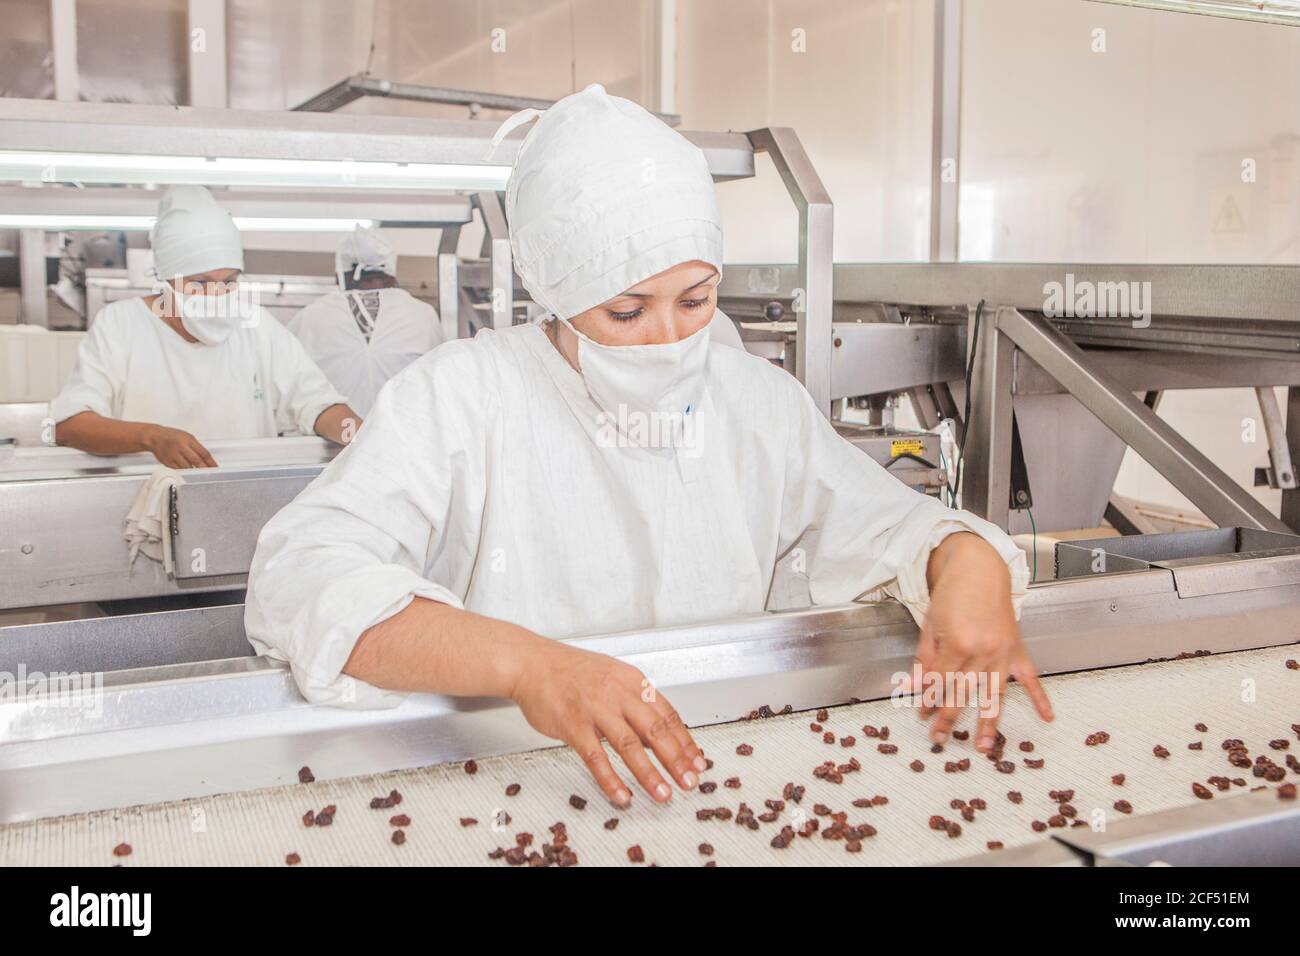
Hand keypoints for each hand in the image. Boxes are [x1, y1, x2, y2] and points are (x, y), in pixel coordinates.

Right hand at [144, 425, 217, 468]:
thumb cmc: (172, 436)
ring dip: (195, 472)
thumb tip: (207, 459)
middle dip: (205, 469)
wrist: (155, 437)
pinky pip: (179, 470)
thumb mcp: (188, 437)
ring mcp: (174, 456)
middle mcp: (181, 448)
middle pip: (197, 461)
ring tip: (200, 473)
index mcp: (189, 440)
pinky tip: (189, 473)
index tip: (216, 468)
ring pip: (188, 468)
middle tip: (210, 474)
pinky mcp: (168, 463)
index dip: (211, 462)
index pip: (203, 453)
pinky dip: (185, 472)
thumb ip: (197, 447)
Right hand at [510, 641, 705, 806]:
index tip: (697, 762)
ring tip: (663, 794)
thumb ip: (635, 702)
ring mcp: (595, 710)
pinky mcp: (573, 725)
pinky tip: (622, 795)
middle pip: (655, 731)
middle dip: (676, 760)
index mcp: (632, 681)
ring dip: (649, 774)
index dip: (685, 741)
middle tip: (690, 783)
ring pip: (629, 747)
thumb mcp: (612, 676)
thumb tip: (658, 733)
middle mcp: (618, 694)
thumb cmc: (571, 671)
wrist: (533, 662)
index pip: (668, 714)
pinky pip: (596, 758)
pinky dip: (611, 779)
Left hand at [913, 533, 1052, 750]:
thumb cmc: (952, 594)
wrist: (980, 569)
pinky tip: (1047, 717)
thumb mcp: (930, 624)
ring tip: (985, 746)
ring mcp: (1003, 652)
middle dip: (949, 717)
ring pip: (995, 694)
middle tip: (939, 738)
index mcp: (958, 643)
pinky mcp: (1017, 649)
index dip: (928, 699)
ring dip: (990, 722)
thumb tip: (914, 687)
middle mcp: (983, 651)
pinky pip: (1030, 677)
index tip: (921, 715)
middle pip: (963, 692)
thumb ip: (925, 658)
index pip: (940, 681)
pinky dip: (1040, 697)